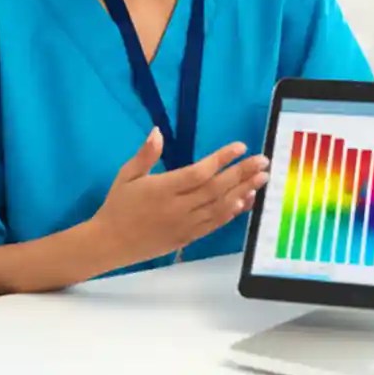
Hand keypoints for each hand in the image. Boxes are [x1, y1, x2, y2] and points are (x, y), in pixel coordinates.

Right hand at [92, 128, 269, 265]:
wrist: (110, 243)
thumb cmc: (118, 205)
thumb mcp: (126, 175)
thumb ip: (145, 154)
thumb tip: (158, 131)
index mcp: (161, 189)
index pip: (198, 173)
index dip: (220, 159)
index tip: (240, 147)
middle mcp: (177, 208)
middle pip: (215, 189)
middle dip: (241, 174)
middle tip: (263, 161)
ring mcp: (185, 225)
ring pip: (220, 207)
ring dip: (243, 192)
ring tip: (262, 178)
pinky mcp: (189, 237)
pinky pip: (215, 224)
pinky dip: (232, 212)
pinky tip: (246, 200)